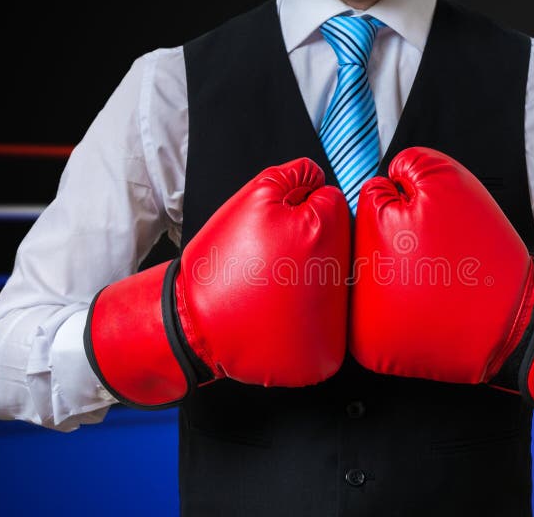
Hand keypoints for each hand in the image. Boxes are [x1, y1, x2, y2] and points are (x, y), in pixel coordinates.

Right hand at [85, 158, 350, 407]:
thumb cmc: (220, 263)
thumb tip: (318, 175)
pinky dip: (303, 325)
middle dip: (309, 247)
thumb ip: (293, 175)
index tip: (275, 232)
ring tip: (272, 291)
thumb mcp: (252, 197)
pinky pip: (323, 332)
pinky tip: (277, 318)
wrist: (193, 324)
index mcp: (326, 233)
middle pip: (338, 247)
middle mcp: (340, 281)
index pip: (334, 204)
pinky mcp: (322, 357)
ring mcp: (335, 326)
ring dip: (308, 287)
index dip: (300, 210)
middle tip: (271, 262)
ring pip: (331, 289)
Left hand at [349, 147, 533, 414]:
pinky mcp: (373, 352)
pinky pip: (378, 320)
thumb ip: (412, 165)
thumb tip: (387, 176)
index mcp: (366, 235)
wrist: (514, 320)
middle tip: (437, 256)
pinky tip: (428, 310)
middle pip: (364, 243)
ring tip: (435, 283)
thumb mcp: (453, 182)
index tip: (436, 226)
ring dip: (396, 278)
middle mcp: (351, 282)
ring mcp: (358, 321)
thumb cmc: (484, 249)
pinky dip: (402, 313)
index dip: (409, 204)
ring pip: (370, 281)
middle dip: (396, 241)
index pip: (371, 200)